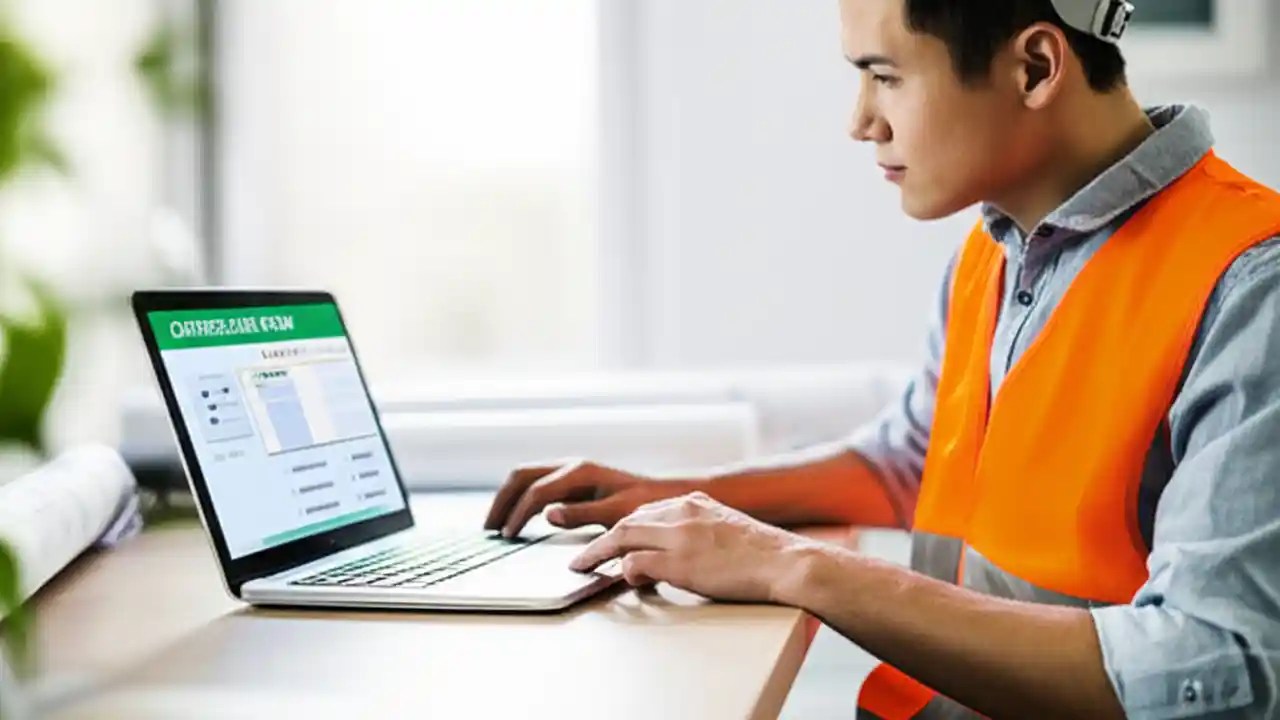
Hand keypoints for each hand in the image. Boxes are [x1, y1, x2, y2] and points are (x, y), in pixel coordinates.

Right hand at [483, 459, 700, 537]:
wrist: (674, 496)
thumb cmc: (651, 506)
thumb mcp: (618, 514)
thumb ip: (582, 514)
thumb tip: (548, 514)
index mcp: (580, 473)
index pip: (537, 493)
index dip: (519, 515)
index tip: (507, 537)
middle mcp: (574, 468)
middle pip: (522, 476)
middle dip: (502, 501)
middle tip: (487, 528)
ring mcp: (575, 473)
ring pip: (528, 477)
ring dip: (509, 498)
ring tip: (497, 523)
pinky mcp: (578, 483)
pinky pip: (540, 485)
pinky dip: (523, 498)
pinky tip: (522, 518)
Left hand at [569, 492, 813, 602]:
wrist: (787, 562)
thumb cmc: (764, 554)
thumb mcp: (727, 528)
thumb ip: (700, 531)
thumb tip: (683, 551)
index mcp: (696, 502)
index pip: (646, 510)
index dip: (624, 527)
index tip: (611, 539)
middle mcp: (684, 512)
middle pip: (628, 520)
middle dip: (601, 538)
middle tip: (582, 555)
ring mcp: (680, 536)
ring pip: (623, 536)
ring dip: (598, 553)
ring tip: (583, 566)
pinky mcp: (680, 561)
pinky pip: (636, 563)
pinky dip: (624, 571)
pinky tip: (622, 580)